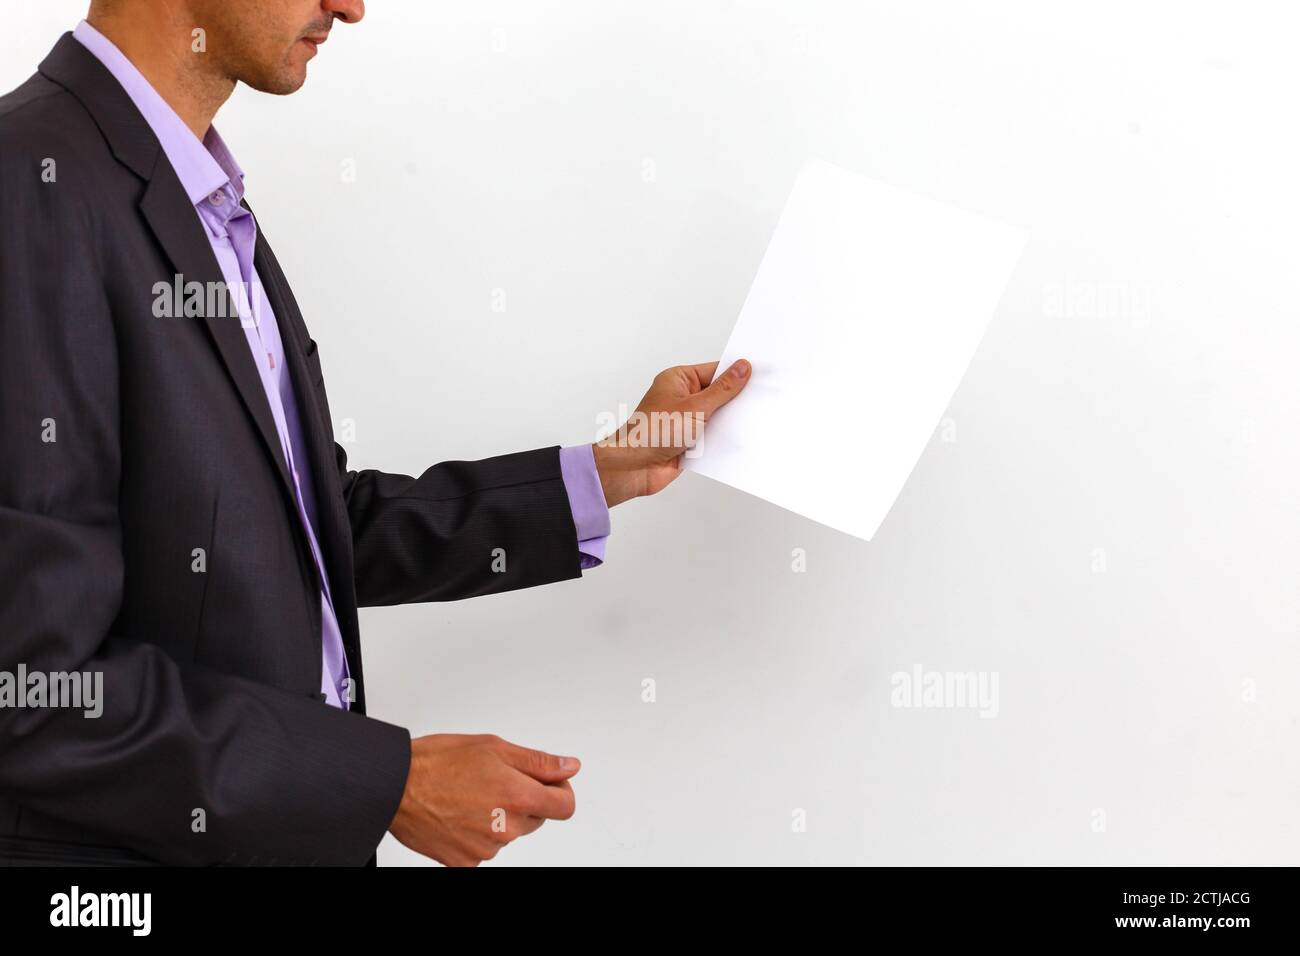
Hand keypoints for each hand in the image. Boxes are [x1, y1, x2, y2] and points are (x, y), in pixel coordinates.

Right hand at [388, 733, 578, 866]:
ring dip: (499, 815)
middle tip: (495, 779)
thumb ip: (539, 762)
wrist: (395, 786)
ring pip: (509, 832)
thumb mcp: (495, 747)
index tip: (548, 781)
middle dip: (524, 799)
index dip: (560, 790)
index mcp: (519, 796)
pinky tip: (458, 813)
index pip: (565, 806)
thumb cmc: (439, 762)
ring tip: (469, 794)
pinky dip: (476, 832)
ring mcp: (486, 848)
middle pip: (536, 817)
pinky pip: (484, 847)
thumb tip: (569, 767)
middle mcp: (507, 828)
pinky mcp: (465, 862)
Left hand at [592, 359, 750, 506]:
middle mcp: (682, 397)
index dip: (738, 373)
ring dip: (730, 422)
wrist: (633, 468)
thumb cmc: (652, 432)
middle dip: (737, 399)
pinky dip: (724, 439)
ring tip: (756, 421)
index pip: (716, 370)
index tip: (762, 375)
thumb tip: (742, 368)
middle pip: (719, 394)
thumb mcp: (695, 407)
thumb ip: (722, 390)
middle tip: (764, 399)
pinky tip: (741, 441)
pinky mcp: (689, 441)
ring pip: (718, 416)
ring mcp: (686, 420)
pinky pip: (713, 436)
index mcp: (679, 380)